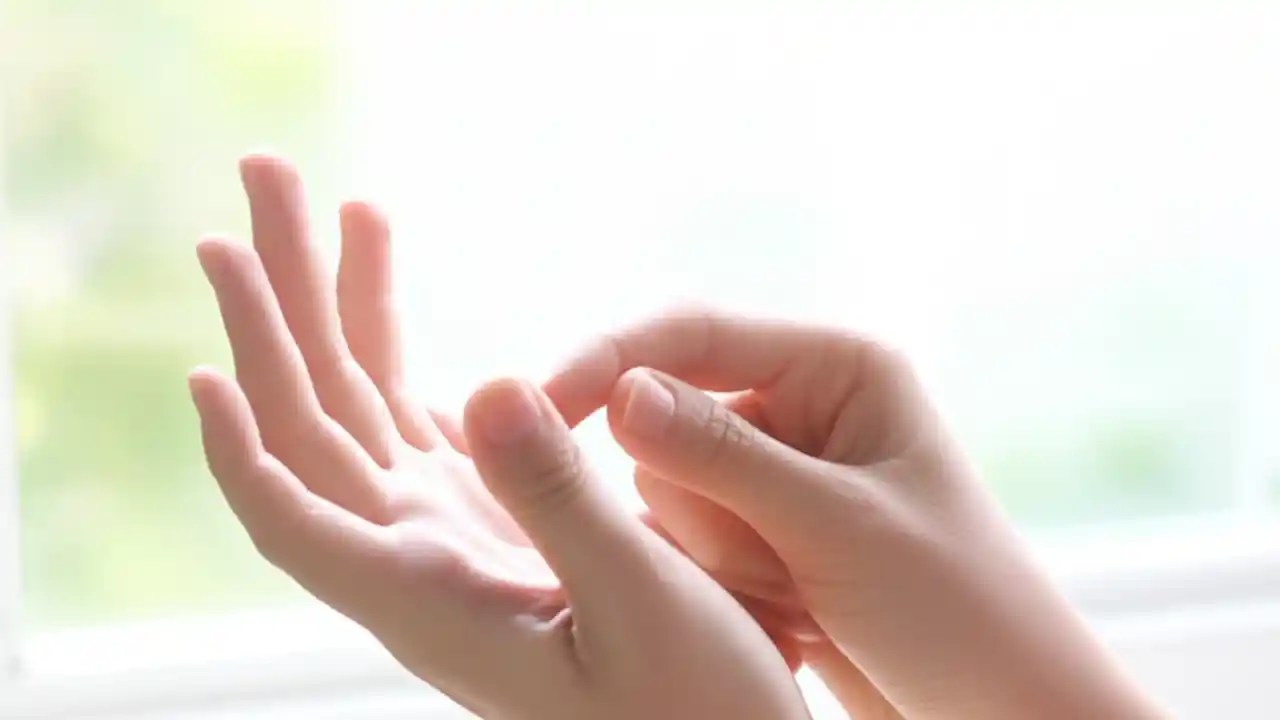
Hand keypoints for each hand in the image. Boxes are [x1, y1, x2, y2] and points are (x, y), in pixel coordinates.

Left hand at [188, 158, 809, 718]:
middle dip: (277, 305)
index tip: (204, 359)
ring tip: (322, 202)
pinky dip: (391, 347)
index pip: (296, 524)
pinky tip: (375, 289)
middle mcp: (419, 562)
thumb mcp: (642, 605)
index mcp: (435, 600)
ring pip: (359, 409)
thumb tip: (487, 384)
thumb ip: (560, 503)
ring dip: (330, 308)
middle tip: (261, 180)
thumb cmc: (690, 708)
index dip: (239, 449)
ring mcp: (448, 533)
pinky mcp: (486, 513)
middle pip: (314, 427)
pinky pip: (413, 417)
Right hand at [545, 311, 1163, 719]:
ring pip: (666, 486)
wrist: (996, 706)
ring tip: (803, 593)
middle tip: (783, 563)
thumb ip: (724, 458)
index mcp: (836, 365)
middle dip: (704, 501)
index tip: (539, 406)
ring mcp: (773, 469)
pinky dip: (720, 580)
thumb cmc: (957, 608)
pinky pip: (683, 534)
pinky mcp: (757, 526)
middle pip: (667, 416)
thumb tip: (618, 392)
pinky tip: (793, 611)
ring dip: (719, 553)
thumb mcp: (840, 526)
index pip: (692, 331)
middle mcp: (798, 403)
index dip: (609, 360)